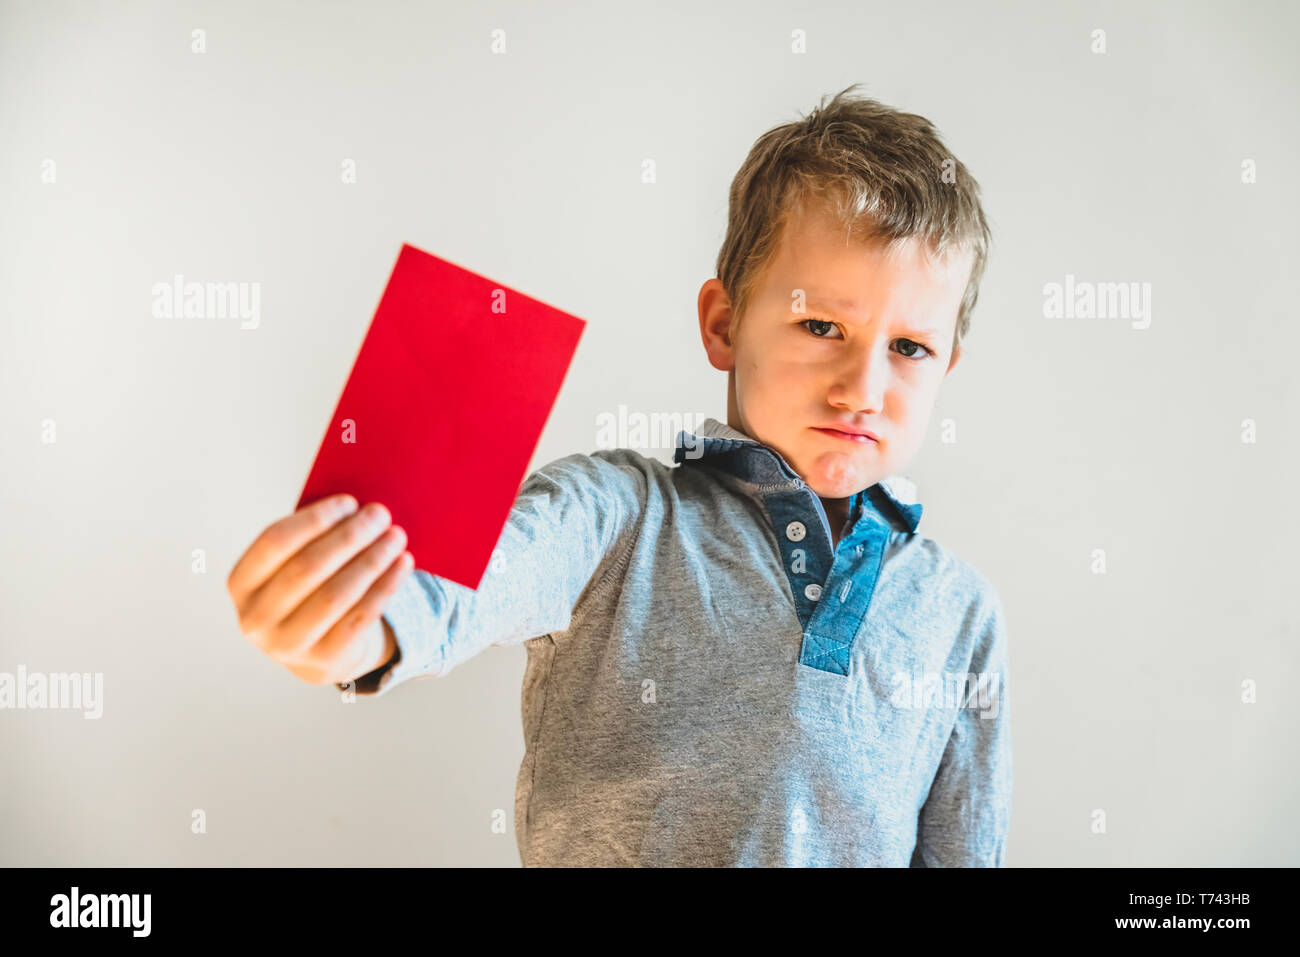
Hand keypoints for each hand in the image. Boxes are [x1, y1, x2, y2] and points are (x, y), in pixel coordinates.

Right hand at [226, 494, 412, 685]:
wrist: (319, 650)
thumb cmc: (309, 590)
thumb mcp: (292, 566)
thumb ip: (311, 539)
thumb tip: (358, 510)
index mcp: (241, 583)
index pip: (275, 541)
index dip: (315, 519)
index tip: (350, 501)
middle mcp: (256, 618)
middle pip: (308, 567)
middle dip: (349, 536)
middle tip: (380, 514)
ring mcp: (287, 645)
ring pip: (336, 594)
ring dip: (372, 559)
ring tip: (396, 536)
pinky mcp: (324, 660)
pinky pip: (361, 617)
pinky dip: (386, 585)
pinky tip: (403, 563)